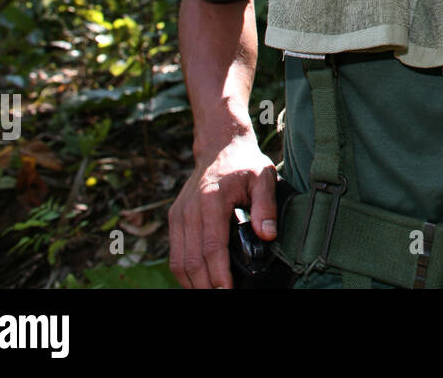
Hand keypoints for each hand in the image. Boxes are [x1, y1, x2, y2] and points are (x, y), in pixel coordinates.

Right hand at [169, 137, 276, 288]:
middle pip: (192, 260)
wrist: (220, 146)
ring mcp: (179, 214)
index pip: (212, 247)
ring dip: (193, 283)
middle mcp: (190, 209)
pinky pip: (175, 253)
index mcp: (211, 200)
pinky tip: (200, 281)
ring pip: (179, 260)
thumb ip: (266, 206)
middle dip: (206, 285)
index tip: (228, 290)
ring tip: (212, 292)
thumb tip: (267, 235)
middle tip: (223, 295)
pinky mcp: (175, 218)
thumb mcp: (264, 177)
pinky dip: (185, 271)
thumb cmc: (244, 163)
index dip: (219, 274)